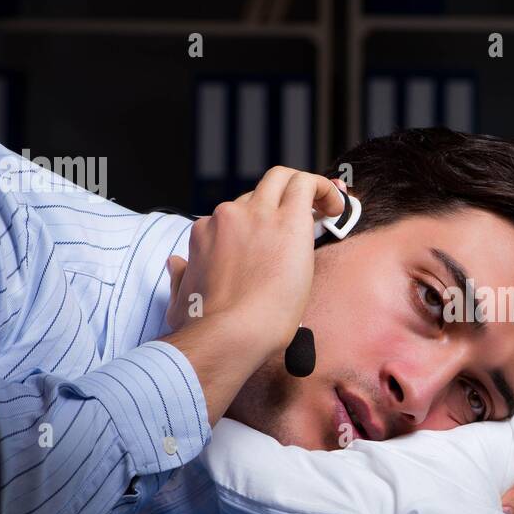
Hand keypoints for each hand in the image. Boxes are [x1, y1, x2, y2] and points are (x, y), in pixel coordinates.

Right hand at [161, 167, 346, 424]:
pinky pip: (308, 185)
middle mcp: (229, 217)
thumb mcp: (181, 299)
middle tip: (306, 216)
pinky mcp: (288, 220)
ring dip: (305, 190)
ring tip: (327, 211)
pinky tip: (336, 207)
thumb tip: (176, 264)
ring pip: (283, 180)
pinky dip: (324, 189)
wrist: (231, 333)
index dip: (260, 224)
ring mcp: (257, 214)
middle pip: (260, 192)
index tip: (275, 238)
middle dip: (282, 200)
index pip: (234, 217)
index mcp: (206, 233)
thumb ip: (181, 277)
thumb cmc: (207, 327)